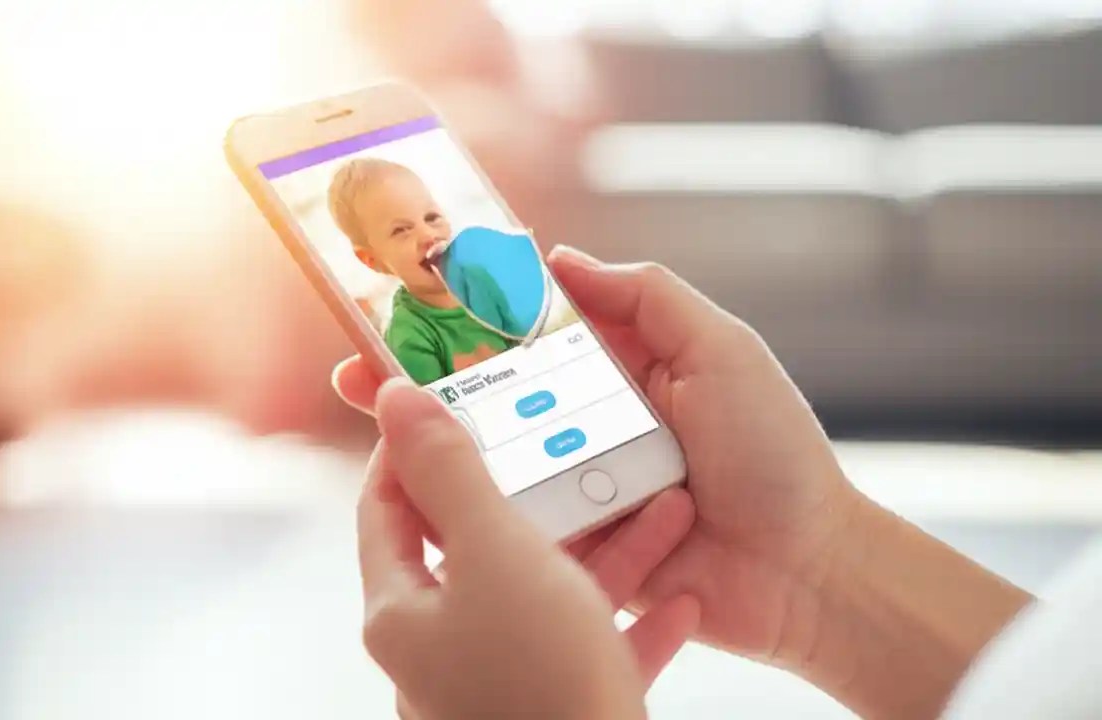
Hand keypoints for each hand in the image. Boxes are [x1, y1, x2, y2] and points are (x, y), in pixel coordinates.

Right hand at [339, 247, 854, 669]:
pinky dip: (464, 505)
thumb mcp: (722, 351)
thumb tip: (559, 259)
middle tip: (360, 365)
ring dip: (430, 439)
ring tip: (373, 419)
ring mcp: (578, 488)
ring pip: (489, 458)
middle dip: (425, 378)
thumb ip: (647, 297)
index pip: (532, 333)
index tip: (414, 298)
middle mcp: (590, 426)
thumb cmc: (778, 458)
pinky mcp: (572, 547)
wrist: (806, 576)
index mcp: (622, 371)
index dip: (471, 315)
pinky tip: (414, 487)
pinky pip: (510, 523)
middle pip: (492, 396)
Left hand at [359, 379, 698, 718]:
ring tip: (661, 504)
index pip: (387, 506)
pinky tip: (678, 600)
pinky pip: (592, 651)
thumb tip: (394, 400)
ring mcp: (499, 687)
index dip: (416, 444)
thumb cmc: (541, 684)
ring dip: (607, 550)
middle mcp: (441, 650)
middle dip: (540, 491)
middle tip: (574, 440)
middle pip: (479, 546)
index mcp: (403, 611)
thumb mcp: (495, 554)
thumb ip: (449, 473)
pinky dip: (631, 622)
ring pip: (548, 595)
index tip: (460, 397)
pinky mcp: (556, 714)